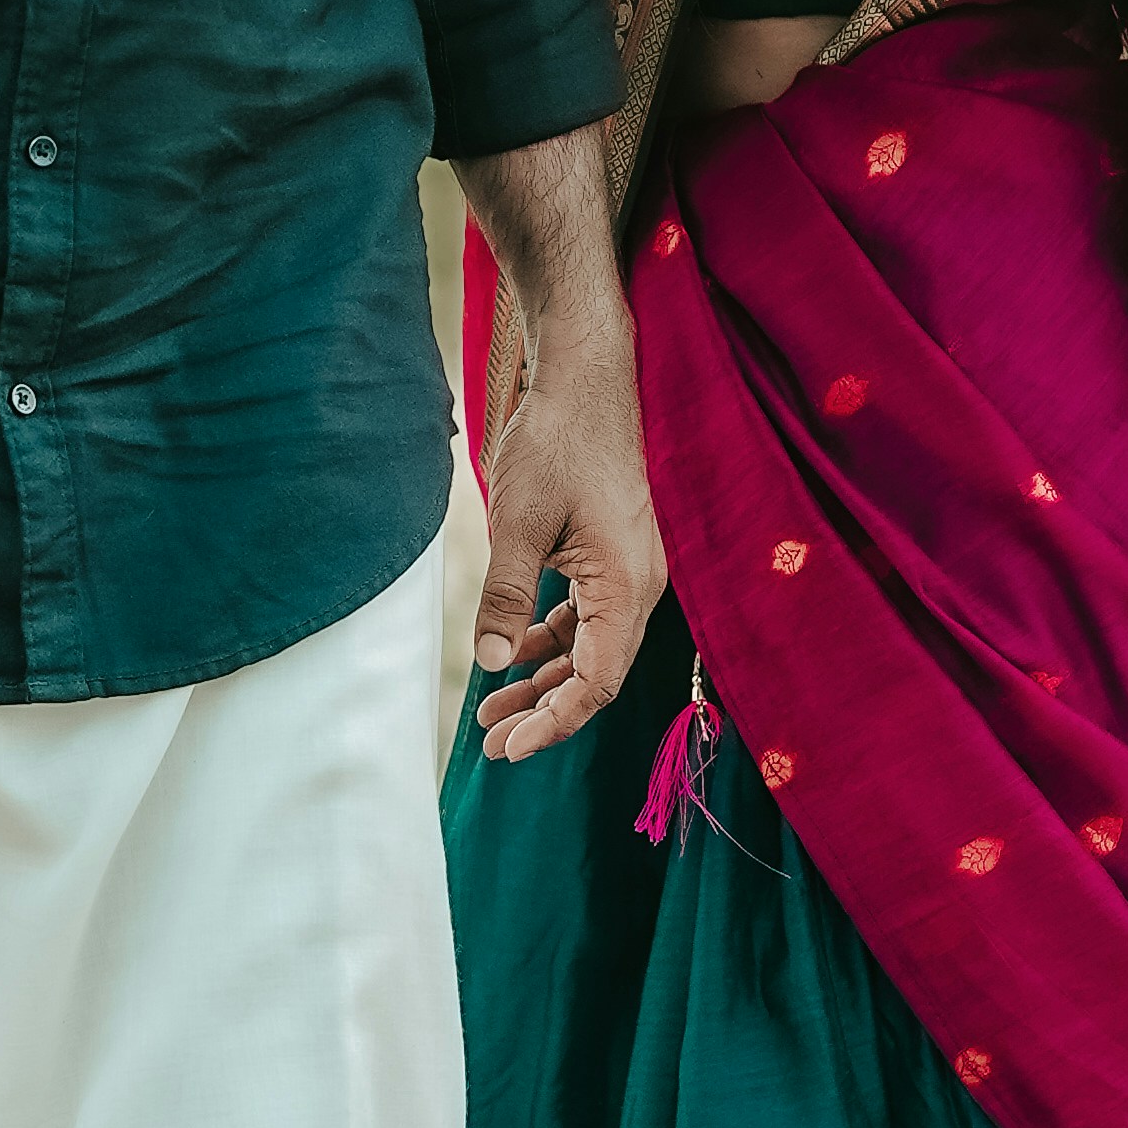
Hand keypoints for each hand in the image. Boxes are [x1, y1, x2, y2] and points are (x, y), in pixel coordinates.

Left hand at [469, 347, 665, 763]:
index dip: (555, 722)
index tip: (509, 749)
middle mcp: (638, 586)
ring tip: (491, 708)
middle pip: (595, 673)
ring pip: (588, 648)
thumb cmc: (558, 443)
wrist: (588, 378)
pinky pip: (585, 617)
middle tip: (490, 740)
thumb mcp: (519, 524)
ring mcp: (627, 572)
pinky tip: (512, 652)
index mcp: (627, 586)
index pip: (598, 682)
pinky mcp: (611, 556)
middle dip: (543, 711)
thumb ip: (507, 597)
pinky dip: (549, 640)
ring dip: (542, 679)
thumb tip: (493, 661)